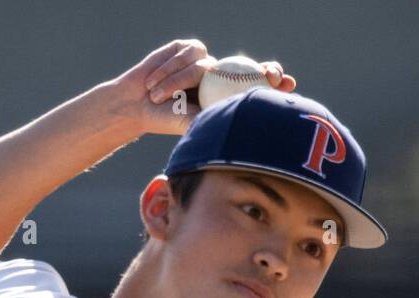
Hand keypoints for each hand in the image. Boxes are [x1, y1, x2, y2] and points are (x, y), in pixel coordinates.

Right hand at [103, 39, 296, 136]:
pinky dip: (169, 70)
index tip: (281, 84)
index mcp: (226, 95)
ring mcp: (205, 61)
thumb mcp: (191, 125)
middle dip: (265, 71)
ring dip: (178, 82)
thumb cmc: (165, 120)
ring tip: (160, 98)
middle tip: (269, 75)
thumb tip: (239, 128)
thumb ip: (213, 121)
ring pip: (205, 65)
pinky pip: (187, 54)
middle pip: (251, 68)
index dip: (274, 83)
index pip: (255, 88)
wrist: (137, 104)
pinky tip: (154, 83)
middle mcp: (221, 76)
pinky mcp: (187, 49)